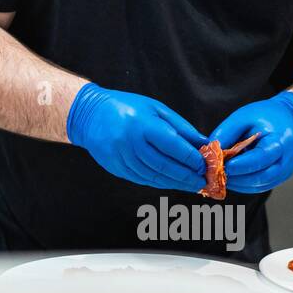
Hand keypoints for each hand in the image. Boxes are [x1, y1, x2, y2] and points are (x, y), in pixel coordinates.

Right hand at [66, 83, 208, 191]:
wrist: (89, 114)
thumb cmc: (125, 107)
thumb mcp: (155, 108)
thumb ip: (180, 126)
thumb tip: (203, 143)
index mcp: (143, 124)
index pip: (173, 146)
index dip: (191, 158)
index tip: (203, 165)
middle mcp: (131, 143)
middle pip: (164, 166)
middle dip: (186, 176)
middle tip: (202, 181)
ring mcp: (121, 157)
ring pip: (153, 176)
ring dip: (174, 183)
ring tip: (190, 185)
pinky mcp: (115, 167)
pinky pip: (141, 179)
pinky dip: (158, 182)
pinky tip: (170, 183)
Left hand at [209, 91, 292, 192]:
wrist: (288, 118)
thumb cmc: (266, 115)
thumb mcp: (243, 116)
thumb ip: (227, 132)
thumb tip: (212, 151)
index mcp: (281, 141)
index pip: (262, 158)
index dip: (242, 165)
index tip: (224, 166)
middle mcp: (287, 159)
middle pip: (263, 176)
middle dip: (238, 178)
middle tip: (218, 173)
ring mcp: (286, 171)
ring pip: (261, 185)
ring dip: (239, 183)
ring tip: (221, 175)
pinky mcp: (280, 177)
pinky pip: (261, 186)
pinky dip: (245, 184)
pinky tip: (232, 178)